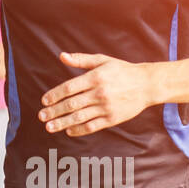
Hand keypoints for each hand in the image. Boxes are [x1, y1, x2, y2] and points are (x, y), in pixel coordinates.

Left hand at [38, 52, 154, 136]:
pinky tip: (68, 131)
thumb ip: (81, 60)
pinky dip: (79, 130)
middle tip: (41, 116)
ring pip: (80, 117)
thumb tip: (61, 56)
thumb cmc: (121, 70)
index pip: (69, 88)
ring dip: (62, 123)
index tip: (44, 101)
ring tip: (49, 127)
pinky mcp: (113, 119)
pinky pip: (92, 126)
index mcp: (95, 77)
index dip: (54, 95)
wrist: (147, 84)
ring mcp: (106, 107)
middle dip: (54, 111)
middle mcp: (100, 93)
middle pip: (72, 104)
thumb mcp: (102, 60)